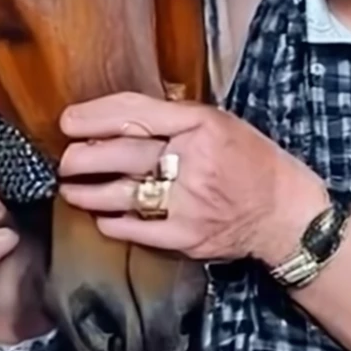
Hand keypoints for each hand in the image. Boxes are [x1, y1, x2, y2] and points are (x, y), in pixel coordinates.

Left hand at [58, 93, 327, 265]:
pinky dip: (112, 222)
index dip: (95, 116)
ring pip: (121, 195)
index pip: (136, 113)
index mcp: (202, 125)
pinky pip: (135, 229)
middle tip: (66, 159)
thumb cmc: (252, 161)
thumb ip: (178, 119)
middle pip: (121, 155)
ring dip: (88, 192)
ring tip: (72, 189)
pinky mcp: (185, 236)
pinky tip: (101, 217)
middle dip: (82, 157)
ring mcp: (188, 201)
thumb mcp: (222, 123)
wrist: (284, 212)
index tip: (69, 121)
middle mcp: (193, 161)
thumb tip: (125, 116)